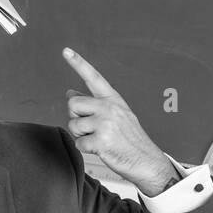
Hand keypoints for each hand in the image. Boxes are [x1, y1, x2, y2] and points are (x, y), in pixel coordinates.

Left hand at [63, 47, 174, 195]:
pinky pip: (78, 143)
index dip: (78, 63)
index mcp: (113, 99)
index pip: (93, 77)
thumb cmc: (129, 139)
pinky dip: (85, 149)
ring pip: (73, 124)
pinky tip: (101, 149)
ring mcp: (106, 123)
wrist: (146, 161)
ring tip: (99, 139)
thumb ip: (94, 103)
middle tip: (91, 127)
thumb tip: (70, 92)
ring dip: (80, 135)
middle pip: (73, 103)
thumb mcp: (116, 115)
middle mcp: (110, 107)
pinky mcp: (101, 140)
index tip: (66, 50)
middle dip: (75, 116)